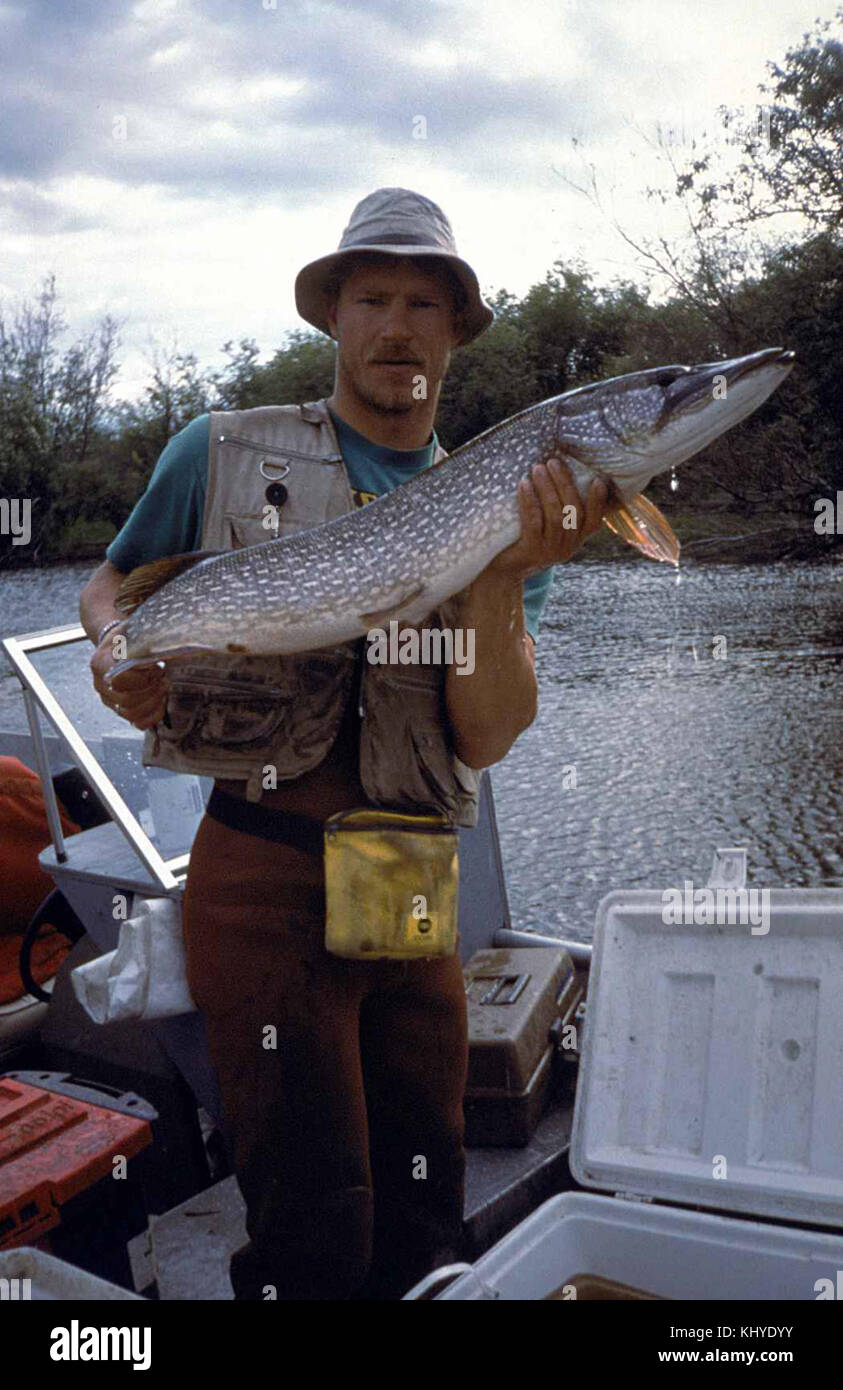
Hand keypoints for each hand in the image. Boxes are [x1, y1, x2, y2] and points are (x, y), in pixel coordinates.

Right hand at [90, 626, 167, 730]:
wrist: (119, 644)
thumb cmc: (127, 638)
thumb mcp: (132, 631)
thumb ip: (142, 640)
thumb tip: (164, 645)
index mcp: (100, 663)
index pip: (119, 680)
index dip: (142, 677)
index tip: (155, 667)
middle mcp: (101, 684)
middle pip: (126, 699)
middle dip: (150, 689)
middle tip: (162, 677)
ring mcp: (110, 699)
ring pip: (130, 713)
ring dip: (153, 702)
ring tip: (162, 686)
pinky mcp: (121, 709)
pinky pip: (138, 722)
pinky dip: (153, 715)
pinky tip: (161, 701)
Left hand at [489, 456, 609, 578]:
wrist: (502, 570)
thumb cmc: (525, 539)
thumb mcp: (547, 527)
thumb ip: (560, 508)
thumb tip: (563, 471)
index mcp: (576, 540)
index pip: (594, 522)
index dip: (598, 501)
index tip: (597, 479)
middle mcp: (567, 548)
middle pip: (573, 512)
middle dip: (565, 483)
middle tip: (553, 462)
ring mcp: (550, 551)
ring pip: (556, 516)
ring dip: (547, 489)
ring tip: (537, 469)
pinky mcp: (531, 551)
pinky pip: (533, 522)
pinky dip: (530, 501)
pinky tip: (524, 485)